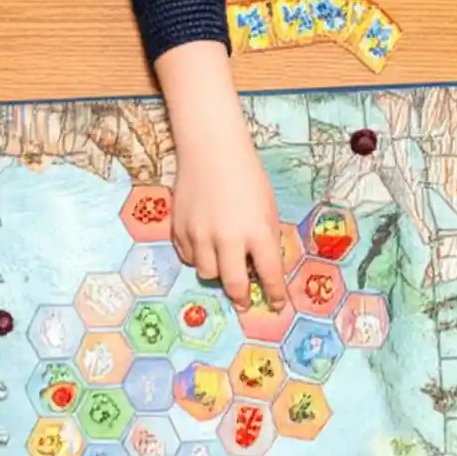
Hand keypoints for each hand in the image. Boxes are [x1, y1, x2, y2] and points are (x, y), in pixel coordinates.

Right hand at [171, 131, 285, 312]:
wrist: (211, 151)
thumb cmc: (246, 177)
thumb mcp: (267, 208)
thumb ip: (265, 239)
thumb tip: (261, 268)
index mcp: (257, 231)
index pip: (269, 274)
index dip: (275, 294)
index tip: (276, 305)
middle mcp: (228, 238)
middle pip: (234, 284)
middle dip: (241, 297)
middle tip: (244, 301)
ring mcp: (200, 235)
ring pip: (208, 273)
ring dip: (218, 272)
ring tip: (222, 259)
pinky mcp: (179, 229)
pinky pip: (190, 257)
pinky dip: (199, 256)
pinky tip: (205, 243)